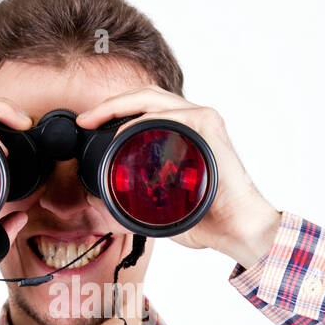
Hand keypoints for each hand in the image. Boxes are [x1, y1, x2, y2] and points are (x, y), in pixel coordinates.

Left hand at [74, 86, 281, 266]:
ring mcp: (202, 120)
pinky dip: (141, 120)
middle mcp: (194, 121)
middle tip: (85, 119)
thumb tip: (97, 198)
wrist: (238, 228)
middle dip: (109, 104)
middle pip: (145, 96)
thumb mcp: (162, 207)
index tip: (88, 125)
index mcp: (185, 134)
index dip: (114, 112)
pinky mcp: (208, 125)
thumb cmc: (209, 219)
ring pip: (152, 98)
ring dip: (119, 106)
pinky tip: (122, 133)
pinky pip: (167, 114)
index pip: (145, 110)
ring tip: (95, 119)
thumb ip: (135, 199)